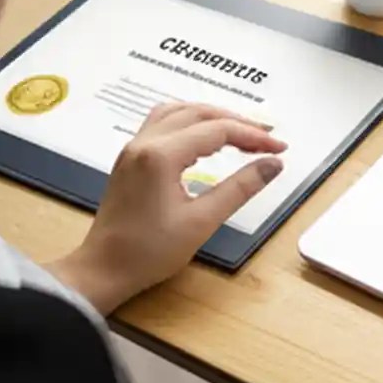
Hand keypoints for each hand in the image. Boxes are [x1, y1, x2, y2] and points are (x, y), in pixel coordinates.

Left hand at [46, 103, 286, 313]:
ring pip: (178, 112)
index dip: (253, 136)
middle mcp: (144, 143)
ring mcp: (133, 148)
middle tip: (267, 139)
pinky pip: (163, 123)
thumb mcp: (202, 221)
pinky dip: (191, 123)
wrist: (103, 270)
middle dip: (237, 122)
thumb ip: (241, 187)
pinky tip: (206, 138)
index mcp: (161, 155)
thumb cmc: (150, 252)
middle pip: (199, 113)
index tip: (280, 148)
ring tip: (240, 133)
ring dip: (212, 116)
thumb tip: (273, 164)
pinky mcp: (130, 158)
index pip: (218, 130)